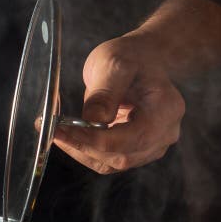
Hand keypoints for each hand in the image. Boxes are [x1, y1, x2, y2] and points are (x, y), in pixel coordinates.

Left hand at [53, 34, 184, 173]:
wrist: (140, 61)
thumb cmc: (131, 58)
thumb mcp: (115, 64)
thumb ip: (106, 92)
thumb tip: (93, 121)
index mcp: (166, 110)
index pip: (129, 138)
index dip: (93, 138)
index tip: (62, 129)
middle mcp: (165, 134)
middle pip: (120, 156)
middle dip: (83, 146)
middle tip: (54, 131)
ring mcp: (152, 146)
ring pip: (110, 163)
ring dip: (81, 151)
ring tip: (58, 132)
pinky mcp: (135, 151)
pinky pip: (107, 161)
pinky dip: (85, 152)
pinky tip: (69, 137)